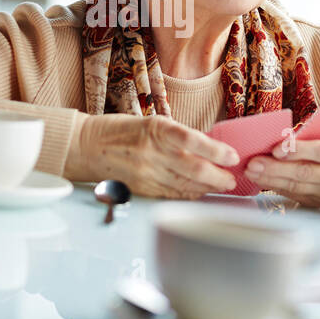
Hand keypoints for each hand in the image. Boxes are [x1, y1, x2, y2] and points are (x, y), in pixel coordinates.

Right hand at [67, 114, 238, 198]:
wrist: (86, 146)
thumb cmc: (120, 131)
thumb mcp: (150, 124)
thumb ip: (176, 137)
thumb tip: (208, 148)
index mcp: (155, 129)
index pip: (193, 140)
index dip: (216, 150)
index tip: (233, 156)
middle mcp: (151, 151)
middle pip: (194, 168)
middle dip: (219, 176)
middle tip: (233, 179)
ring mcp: (146, 172)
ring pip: (185, 185)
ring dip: (208, 188)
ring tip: (222, 186)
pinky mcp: (141, 188)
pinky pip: (171, 194)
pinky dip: (189, 194)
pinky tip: (200, 193)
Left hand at [244, 135, 319, 207]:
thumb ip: (310, 135)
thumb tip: (277, 138)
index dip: (299, 149)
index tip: (276, 148)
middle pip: (306, 172)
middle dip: (276, 168)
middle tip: (254, 162)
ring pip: (298, 186)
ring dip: (271, 179)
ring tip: (252, 171)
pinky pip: (295, 195)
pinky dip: (277, 187)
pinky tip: (262, 180)